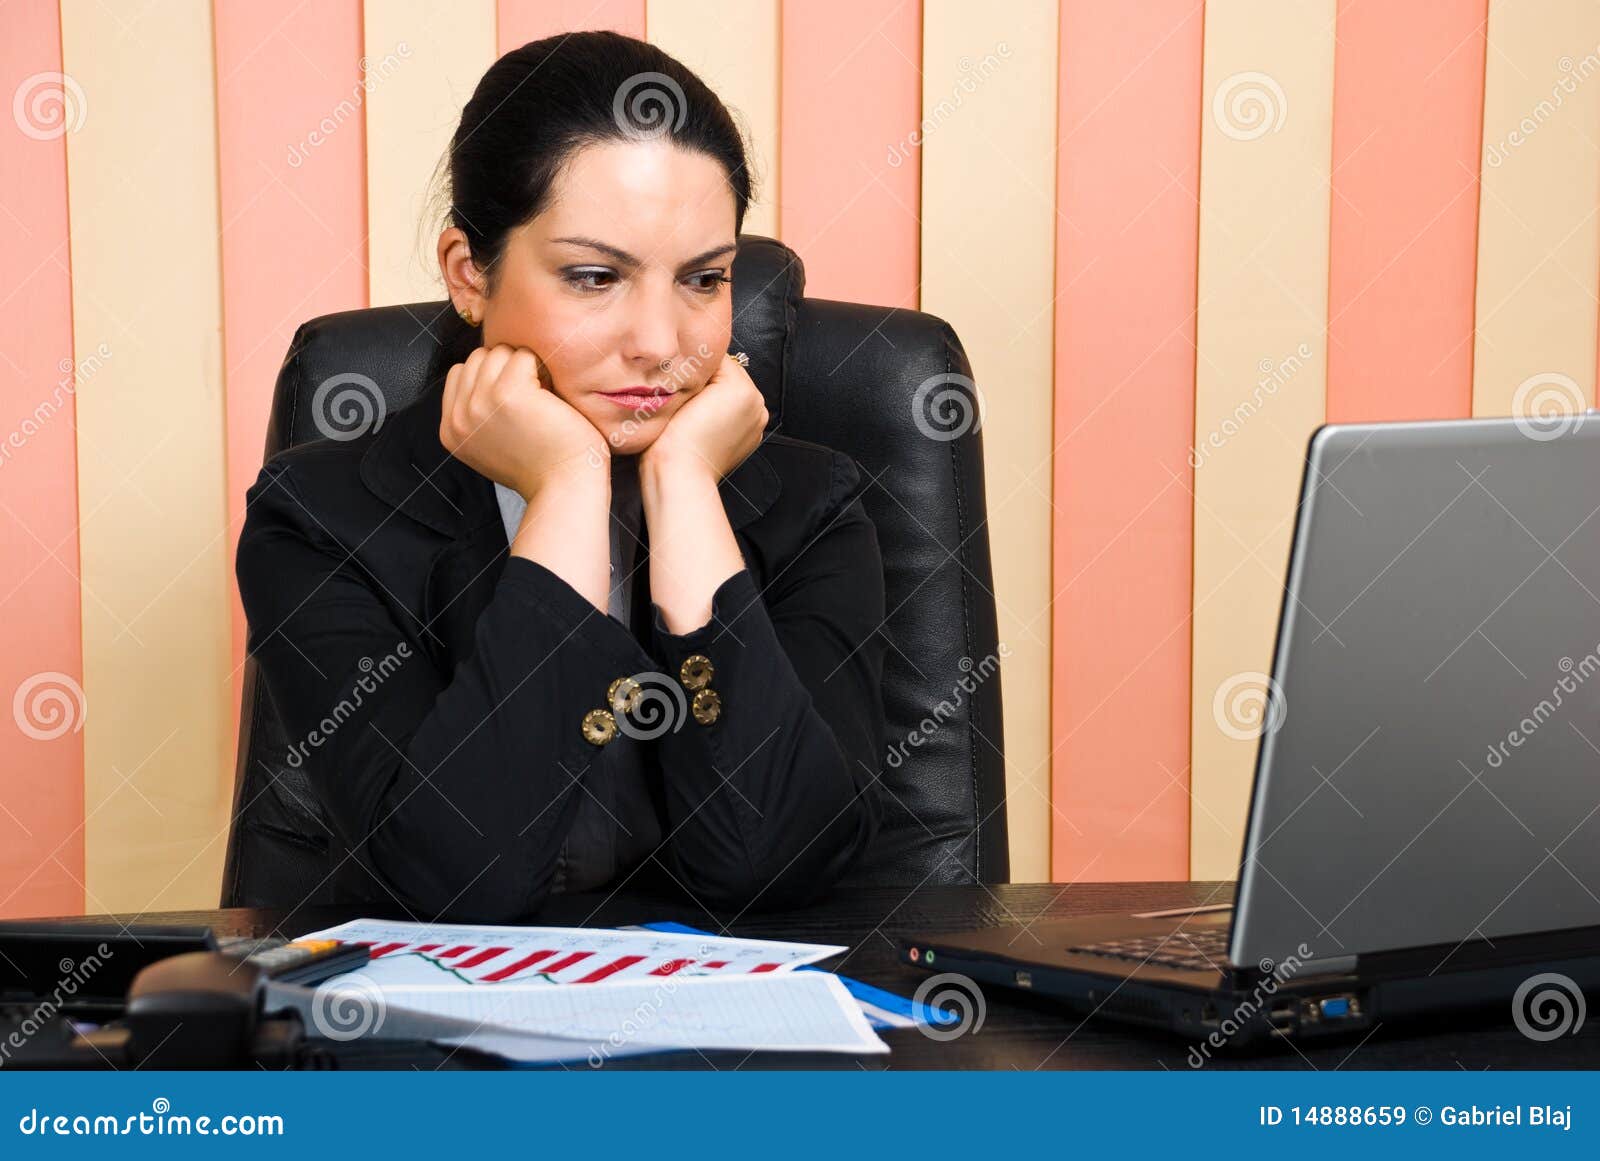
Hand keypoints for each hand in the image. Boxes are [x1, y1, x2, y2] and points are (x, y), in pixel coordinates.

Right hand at [439, 343, 607, 499]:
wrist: (564, 488)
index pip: (460, 373)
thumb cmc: (541, 466)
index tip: (516, 397)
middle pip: (478, 358)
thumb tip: (487, 373)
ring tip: (541, 395)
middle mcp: (460, 417)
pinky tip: (551, 394)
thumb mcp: (492, 445)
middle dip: (507, 367)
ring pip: (499, 352)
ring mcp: (480, 404)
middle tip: (533, 395)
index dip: (490, 376)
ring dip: (525, 366)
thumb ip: (478, 414)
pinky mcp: (508, 393)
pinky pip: (523, 356)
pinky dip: (542, 368)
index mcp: (451, 430)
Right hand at [642, 352, 767, 482]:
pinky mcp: (751, 439)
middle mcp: (757, 404)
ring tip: (692, 408)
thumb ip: (699, 366)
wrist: (679, 474)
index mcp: (744, 388)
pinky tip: (702, 422)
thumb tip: (699, 356)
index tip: (681, 374)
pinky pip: (736, 414)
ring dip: (715, 396)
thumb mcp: (686, 386)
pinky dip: (721, 414)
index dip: (697, 363)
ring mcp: (757, 423)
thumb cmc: (675, 435)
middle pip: (729, 376)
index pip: (719, 359)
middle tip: (685, 391)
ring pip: (732, 394)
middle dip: (709, 380)